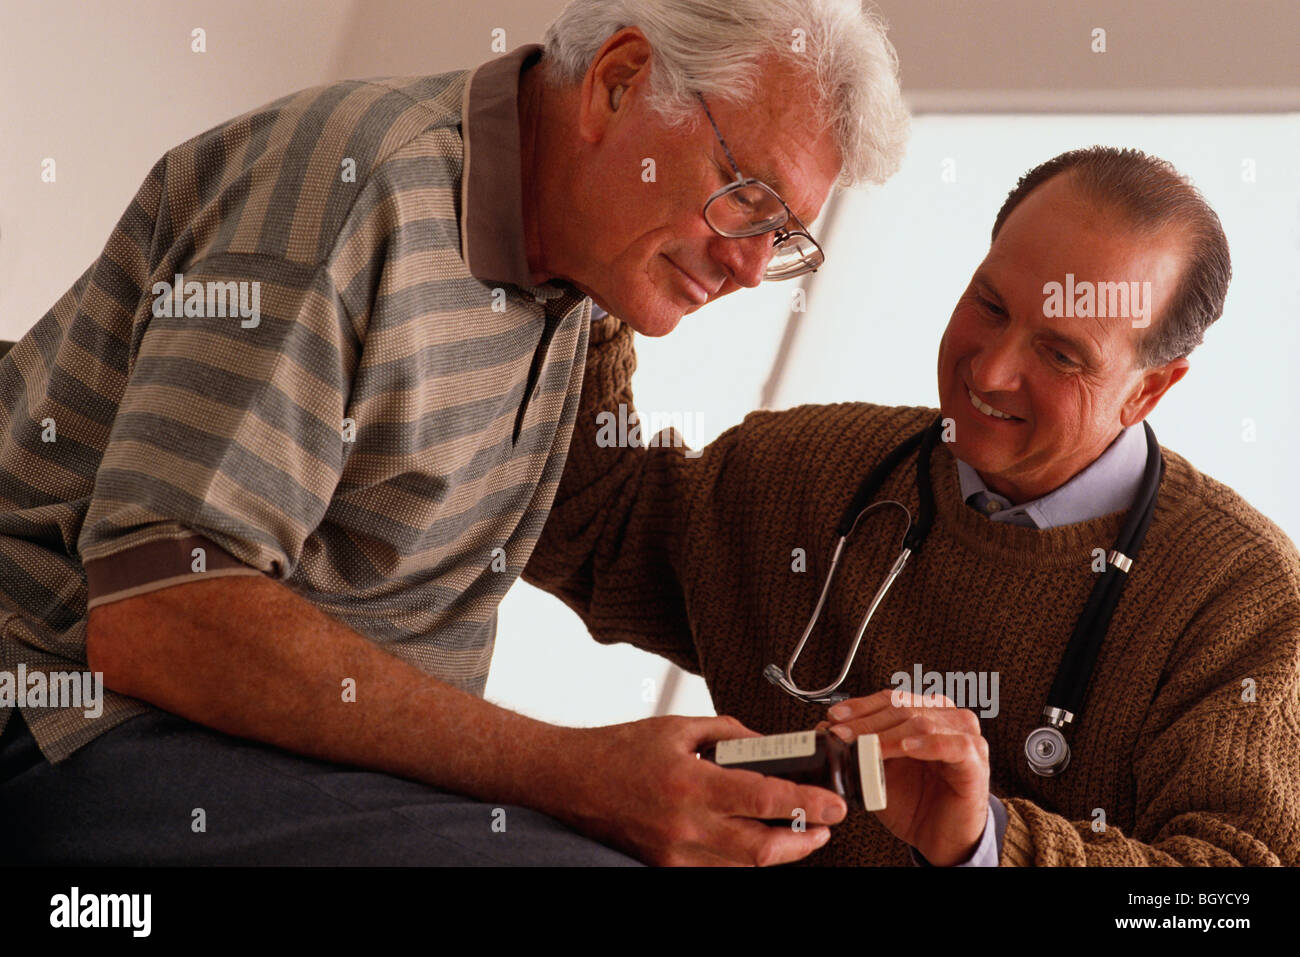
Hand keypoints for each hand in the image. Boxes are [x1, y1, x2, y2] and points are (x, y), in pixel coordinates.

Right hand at [553, 715, 847, 865]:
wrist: (570, 780)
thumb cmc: (618, 750)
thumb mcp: (677, 727)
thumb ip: (727, 733)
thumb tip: (767, 744)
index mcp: (690, 783)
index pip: (763, 798)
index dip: (806, 803)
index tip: (834, 804)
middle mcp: (685, 825)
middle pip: (762, 850)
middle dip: (804, 842)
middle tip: (825, 827)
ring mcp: (675, 852)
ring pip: (743, 865)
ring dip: (778, 852)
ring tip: (798, 833)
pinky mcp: (665, 866)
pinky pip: (717, 869)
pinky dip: (743, 858)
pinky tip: (756, 840)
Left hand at [825, 689, 989, 865]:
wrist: (939, 837)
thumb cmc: (914, 801)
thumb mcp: (877, 771)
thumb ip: (858, 747)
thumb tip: (825, 727)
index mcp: (926, 712)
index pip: (890, 699)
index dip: (860, 706)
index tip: (834, 717)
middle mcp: (947, 718)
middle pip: (902, 708)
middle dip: (867, 722)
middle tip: (842, 734)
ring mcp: (965, 736)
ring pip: (923, 723)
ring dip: (889, 734)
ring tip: (866, 745)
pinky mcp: (975, 760)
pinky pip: (953, 745)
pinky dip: (927, 744)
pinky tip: (907, 748)